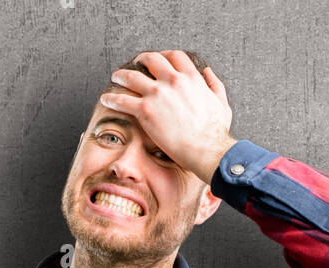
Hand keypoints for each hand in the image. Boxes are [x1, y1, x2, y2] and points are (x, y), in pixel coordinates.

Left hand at [101, 51, 235, 183]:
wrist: (207, 150)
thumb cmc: (216, 132)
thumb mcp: (221, 103)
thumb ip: (214, 84)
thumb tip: (207, 71)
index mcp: (191, 78)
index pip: (174, 56)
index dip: (164, 56)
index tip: (158, 60)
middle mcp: (172, 81)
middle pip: (150, 59)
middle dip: (140, 60)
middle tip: (135, 65)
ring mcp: (157, 94)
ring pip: (131, 76)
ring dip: (121, 76)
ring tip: (116, 78)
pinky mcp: (145, 110)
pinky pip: (122, 100)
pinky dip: (112, 99)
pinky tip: (106, 100)